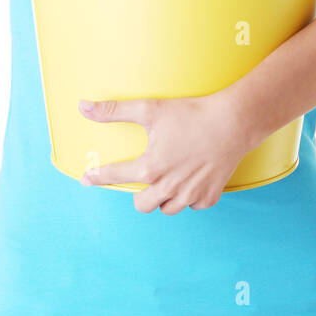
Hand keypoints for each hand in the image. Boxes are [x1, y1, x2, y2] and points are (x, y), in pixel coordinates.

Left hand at [77, 90, 257, 214]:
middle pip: (141, 205)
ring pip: (166, 208)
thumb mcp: (150, 109)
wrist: (233, 122)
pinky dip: (187, 196)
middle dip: (139, 193)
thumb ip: (114, 111)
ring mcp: (190, 195)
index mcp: (150, 167)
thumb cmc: (190, 114)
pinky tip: (190, 179)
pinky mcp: (209, 197)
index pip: (114, 176)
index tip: (87, 179)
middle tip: (146, 176)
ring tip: (169, 177)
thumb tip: (82, 107)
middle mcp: (168, 186)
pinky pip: (191, 206)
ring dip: (163, 197)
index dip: (97, 177)